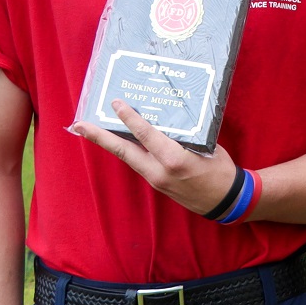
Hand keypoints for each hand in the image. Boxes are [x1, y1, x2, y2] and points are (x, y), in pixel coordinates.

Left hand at [72, 101, 241, 216]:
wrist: (226, 201)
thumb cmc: (221, 170)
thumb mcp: (207, 147)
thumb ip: (185, 136)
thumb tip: (168, 120)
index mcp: (173, 160)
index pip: (145, 135)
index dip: (129, 118)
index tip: (116, 103)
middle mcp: (159, 171)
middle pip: (123, 151)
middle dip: (99, 137)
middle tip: (79, 125)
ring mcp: (156, 180)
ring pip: (128, 158)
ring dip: (110, 144)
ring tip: (93, 131)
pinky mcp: (157, 184)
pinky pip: (139, 163)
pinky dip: (129, 151)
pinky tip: (124, 142)